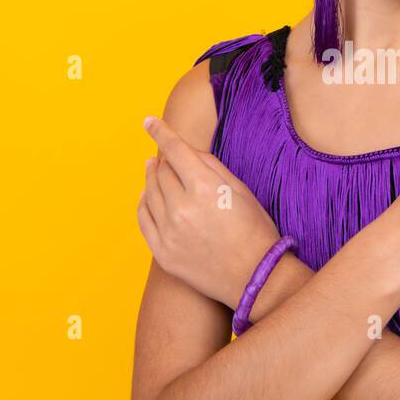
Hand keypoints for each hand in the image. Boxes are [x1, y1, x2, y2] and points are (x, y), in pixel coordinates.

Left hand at [136, 115, 282, 308]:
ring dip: (151, 178)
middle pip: (161, 171)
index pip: (175, 150)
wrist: (256, 277)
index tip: (149, 121)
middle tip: (165, 157)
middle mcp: (182, 208)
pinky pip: (143, 219)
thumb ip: (210, 166)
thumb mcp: (240, 190)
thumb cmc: (254, 230)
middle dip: (163, 160)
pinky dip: (143, 203)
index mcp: (205, 188)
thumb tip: (185, 151)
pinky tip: (147, 196)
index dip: (160, 132)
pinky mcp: (163, 253)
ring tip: (154, 171)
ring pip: (149, 192)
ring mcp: (169, 232)